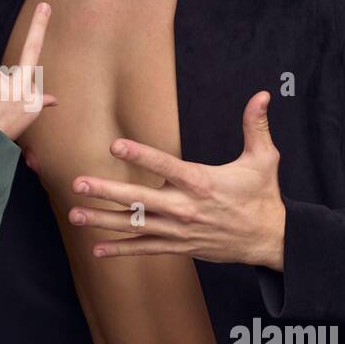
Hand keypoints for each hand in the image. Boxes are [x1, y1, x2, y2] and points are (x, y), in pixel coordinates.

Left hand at [0, 1, 56, 140]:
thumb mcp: (20, 122)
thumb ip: (35, 104)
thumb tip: (54, 99)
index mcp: (33, 104)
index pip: (37, 63)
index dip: (40, 29)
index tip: (45, 6)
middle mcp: (24, 91)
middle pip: (23, 61)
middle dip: (37, 30)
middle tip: (45, 8)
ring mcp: (6, 83)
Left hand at [67, 91, 286, 269]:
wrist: (269, 239)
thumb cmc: (263, 196)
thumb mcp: (264, 159)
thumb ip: (256, 125)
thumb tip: (263, 94)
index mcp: (201, 182)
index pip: (166, 165)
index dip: (141, 154)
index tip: (115, 145)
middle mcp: (185, 208)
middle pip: (140, 199)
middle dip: (106, 191)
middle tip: (78, 184)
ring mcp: (179, 230)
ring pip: (136, 225)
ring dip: (103, 220)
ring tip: (75, 214)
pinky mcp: (179, 247)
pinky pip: (145, 248)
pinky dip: (121, 249)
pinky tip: (97, 248)